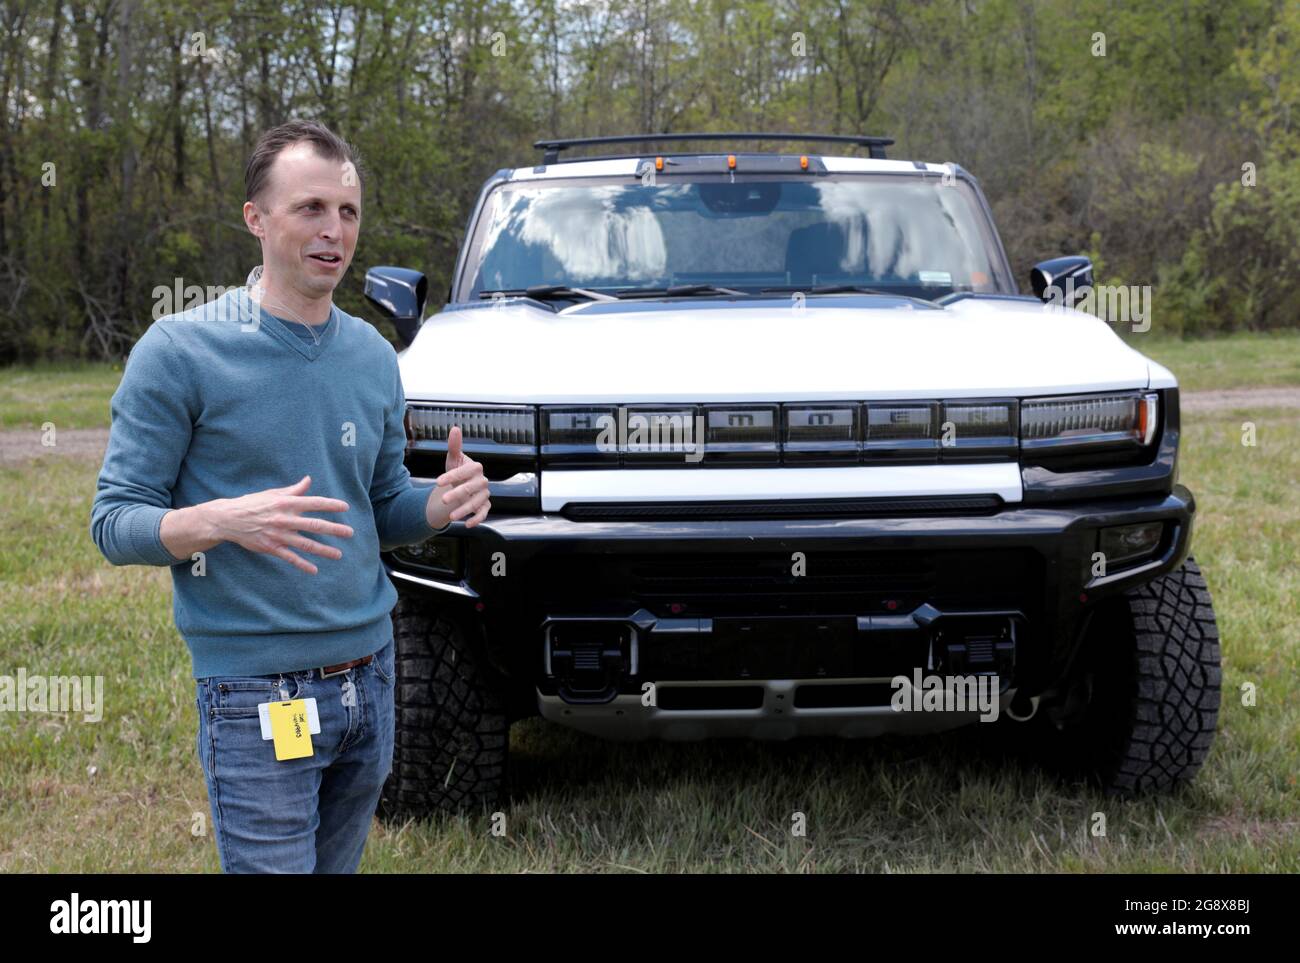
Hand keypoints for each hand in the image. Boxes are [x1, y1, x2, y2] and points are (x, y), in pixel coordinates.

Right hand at [207, 474, 353, 573]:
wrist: (228, 519)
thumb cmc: (253, 504)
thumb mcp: (273, 494)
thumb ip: (293, 490)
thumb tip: (309, 480)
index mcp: (286, 503)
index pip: (313, 503)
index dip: (330, 505)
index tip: (345, 507)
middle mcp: (284, 519)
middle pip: (314, 525)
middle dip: (334, 529)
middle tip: (350, 533)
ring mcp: (278, 534)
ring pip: (305, 543)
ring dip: (323, 550)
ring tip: (339, 555)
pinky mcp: (271, 547)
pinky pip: (290, 557)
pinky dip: (302, 564)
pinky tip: (314, 570)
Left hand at [429, 426, 489, 527]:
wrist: (462, 486)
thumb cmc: (457, 471)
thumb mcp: (453, 459)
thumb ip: (454, 445)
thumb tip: (454, 428)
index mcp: (475, 468)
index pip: (464, 471)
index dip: (451, 476)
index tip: (437, 481)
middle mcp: (482, 481)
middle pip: (471, 488)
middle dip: (457, 494)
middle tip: (443, 500)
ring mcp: (484, 494)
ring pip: (477, 502)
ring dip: (465, 510)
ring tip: (451, 516)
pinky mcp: (484, 506)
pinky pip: (484, 513)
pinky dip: (477, 519)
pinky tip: (467, 524)